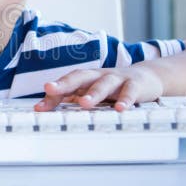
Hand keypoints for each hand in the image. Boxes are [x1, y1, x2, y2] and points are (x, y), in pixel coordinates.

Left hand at [35, 65, 163, 111]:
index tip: (39, 107)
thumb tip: (41, 108)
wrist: (146, 77)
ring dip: (94, 93)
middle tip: (50, 89)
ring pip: (104, 84)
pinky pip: (129, 92)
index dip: (53, 93)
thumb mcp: (90, 91)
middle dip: (64, 83)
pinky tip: (120, 109)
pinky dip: (125, 100)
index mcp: (87, 78)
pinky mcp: (135, 85)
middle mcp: (99, 76)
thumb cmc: (112, 86)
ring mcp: (117, 79)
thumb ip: (67, 99)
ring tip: (84, 103)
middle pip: (80, 77)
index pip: (66, 83)